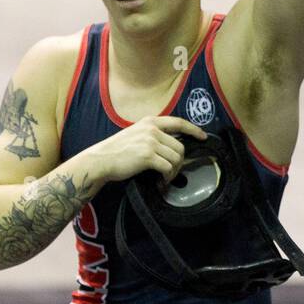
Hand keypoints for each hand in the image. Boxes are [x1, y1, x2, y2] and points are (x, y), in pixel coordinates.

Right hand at [85, 115, 207, 184]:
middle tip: (171, 172)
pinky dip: (167, 177)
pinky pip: (168, 168)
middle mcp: (152, 129)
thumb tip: (171, 145)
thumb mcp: (136, 133)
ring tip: (165, 177)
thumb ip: (152, 134)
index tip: (202, 136)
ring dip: (173, 171)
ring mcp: (150, 142)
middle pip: (180, 146)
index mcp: (150, 122)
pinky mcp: (148, 156)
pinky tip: (160, 181)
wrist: (100, 160)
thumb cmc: (116, 150)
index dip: (193, 129)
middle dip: (179, 162)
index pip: (179, 122)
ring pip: (176, 158)